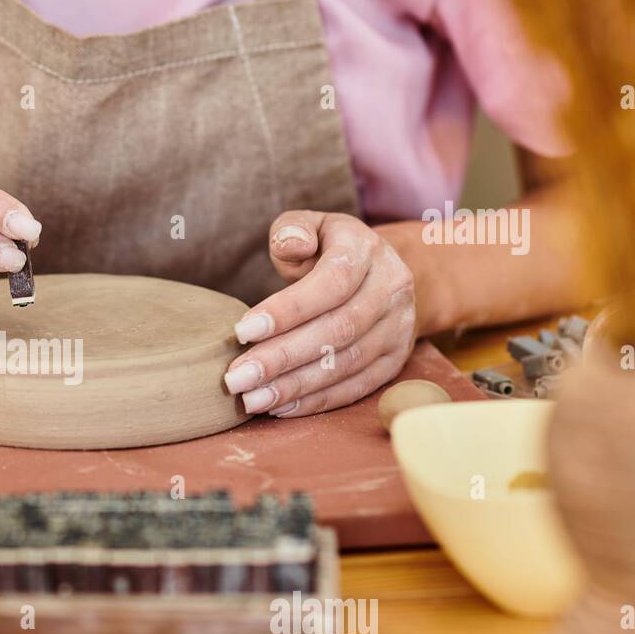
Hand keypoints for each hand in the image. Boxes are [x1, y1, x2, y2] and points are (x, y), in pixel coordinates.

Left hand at [224, 211, 417, 416]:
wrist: (383, 275)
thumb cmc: (329, 250)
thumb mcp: (311, 226)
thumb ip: (292, 230)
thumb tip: (291, 246)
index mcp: (367, 250)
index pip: (331, 283)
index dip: (287, 310)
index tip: (241, 331)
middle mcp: (391, 289)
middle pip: (337, 329)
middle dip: (282, 357)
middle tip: (236, 378)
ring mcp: (398, 328)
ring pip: (346, 364)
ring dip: (294, 386)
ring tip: (250, 399)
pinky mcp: (394, 361)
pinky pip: (356, 387)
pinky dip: (316, 401)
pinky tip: (279, 407)